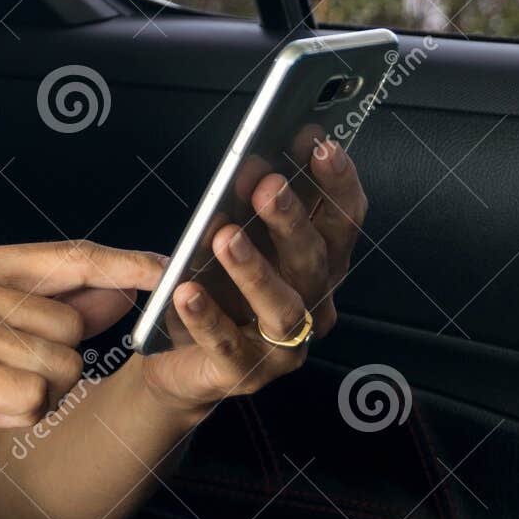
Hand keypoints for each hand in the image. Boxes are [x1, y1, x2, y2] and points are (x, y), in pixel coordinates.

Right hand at [0, 240, 166, 492]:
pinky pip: (34, 398)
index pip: (69, 256)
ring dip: (32, 397)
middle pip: (75, 328)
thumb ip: (49, 306)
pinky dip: (13, 417)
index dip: (124, 263)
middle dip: (54, 367)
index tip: (166, 268)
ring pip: (61, 368)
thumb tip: (118, 286)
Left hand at [141, 138, 367, 414]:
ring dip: (255, 269)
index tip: (319, 144)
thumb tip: (260, 162)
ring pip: (283, 307)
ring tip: (223, 236)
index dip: (337, 184)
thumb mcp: (233, 241)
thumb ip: (250, 209)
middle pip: (315, 261)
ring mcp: (282, 347)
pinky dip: (207, 318)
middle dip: (292, 220)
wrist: (175, 358)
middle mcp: (312, 306)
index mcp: (318, 267)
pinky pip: (227, 345)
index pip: (343, 222)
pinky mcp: (244, 374)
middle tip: (266, 185)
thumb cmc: (212, 289)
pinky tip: (186, 292)